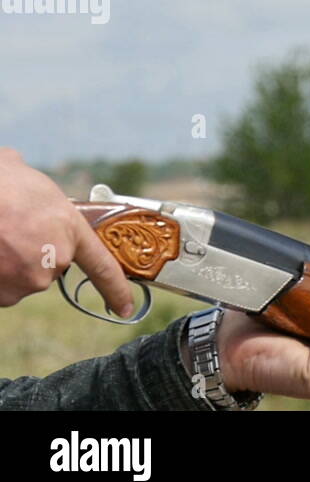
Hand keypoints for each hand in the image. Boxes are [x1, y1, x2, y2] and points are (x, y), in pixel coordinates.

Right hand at [0, 147, 134, 314]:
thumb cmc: (1, 182)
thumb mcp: (31, 179)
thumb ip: (41, 197)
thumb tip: (24, 173)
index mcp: (71, 231)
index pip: (103, 267)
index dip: (115, 290)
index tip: (125, 308)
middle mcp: (56, 260)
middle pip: (47, 269)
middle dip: (29, 255)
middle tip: (10, 232)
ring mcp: (28, 280)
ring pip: (19, 280)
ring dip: (7, 266)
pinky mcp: (3, 294)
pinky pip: (0, 289)